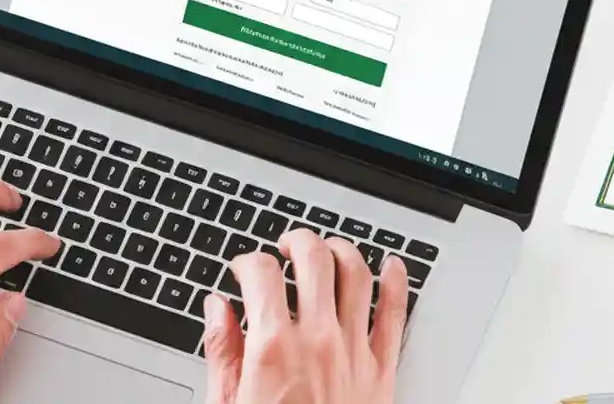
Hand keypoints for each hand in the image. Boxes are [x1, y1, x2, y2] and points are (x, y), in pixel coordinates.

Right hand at [202, 229, 408, 403]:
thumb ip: (222, 352)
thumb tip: (217, 310)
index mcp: (273, 348)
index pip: (261, 273)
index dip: (247, 261)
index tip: (242, 269)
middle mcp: (317, 341)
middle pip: (313, 259)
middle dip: (296, 241)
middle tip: (285, 246)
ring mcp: (354, 353)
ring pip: (357, 274)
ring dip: (340, 249)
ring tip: (326, 249)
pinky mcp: (382, 371)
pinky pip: (395, 315)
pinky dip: (396, 282)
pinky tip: (391, 266)